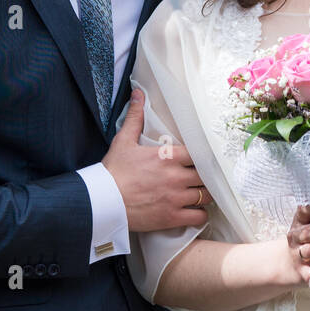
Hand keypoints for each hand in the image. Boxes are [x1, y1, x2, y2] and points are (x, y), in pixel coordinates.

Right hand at [103, 90, 213, 232]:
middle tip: (202, 177)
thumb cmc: (113, 171)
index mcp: (168, 156)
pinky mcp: (172, 217)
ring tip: (200, 193)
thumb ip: (135, 117)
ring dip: (205, 194)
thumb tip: (138, 93)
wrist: (102, 201)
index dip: (203, 157)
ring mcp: (175, 197)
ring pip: (206, 196)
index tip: (203, 159)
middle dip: (206, 176)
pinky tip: (195, 210)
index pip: (200, 153)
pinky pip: (199, 217)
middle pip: (207, 175)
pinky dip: (200, 214)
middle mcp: (176, 176)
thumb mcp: (123, 140)